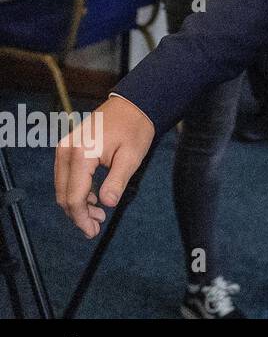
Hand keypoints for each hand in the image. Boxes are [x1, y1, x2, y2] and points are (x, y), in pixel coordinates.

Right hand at [55, 96, 154, 237]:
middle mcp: (66, 151)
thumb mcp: (131, 157)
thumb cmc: (135, 128)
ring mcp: (64, 148)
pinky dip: (77, 190)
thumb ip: (117, 181)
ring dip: (77, 204)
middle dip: (78, 214)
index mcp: (81, 154)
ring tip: (98, 214)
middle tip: (96, 226)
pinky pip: (66, 176)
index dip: (81, 218)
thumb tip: (106, 204)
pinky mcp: (68, 147)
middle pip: (64, 194)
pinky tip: (94, 197)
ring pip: (63, 187)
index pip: (75, 196)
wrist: (133, 104)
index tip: (92, 232)